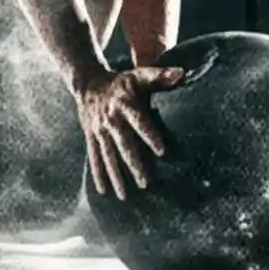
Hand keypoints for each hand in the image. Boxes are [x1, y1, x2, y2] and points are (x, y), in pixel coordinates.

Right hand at [76, 67, 184, 199]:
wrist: (86, 83)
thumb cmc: (120, 82)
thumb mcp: (138, 75)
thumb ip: (160, 76)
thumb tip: (182, 73)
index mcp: (125, 104)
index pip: (139, 121)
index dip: (150, 135)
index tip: (162, 151)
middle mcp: (111, 120)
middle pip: (123, 145)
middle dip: (134, 165)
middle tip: (146, 184)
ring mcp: (99, 131)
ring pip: (108, 156)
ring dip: (116, 176)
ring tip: (124, 195)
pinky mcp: (91, 138)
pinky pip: (94, 158)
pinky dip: (98, 175)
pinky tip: (104, 191)